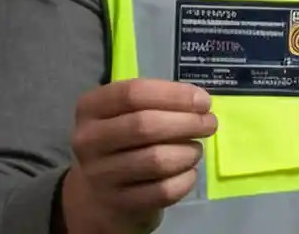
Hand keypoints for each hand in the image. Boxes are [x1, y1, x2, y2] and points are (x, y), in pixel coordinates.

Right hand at [61, 79, 217, 233]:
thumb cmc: (122, 142)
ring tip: (195, 149)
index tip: (203, 101)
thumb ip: (157, 102)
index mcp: (90, 109)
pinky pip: (163, 190)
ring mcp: (101, 175)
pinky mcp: (120, 204)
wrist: (99, 196)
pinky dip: (185, 179)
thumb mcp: (126, 115)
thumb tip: (199, 102)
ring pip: (157, 160)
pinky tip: (188, 172)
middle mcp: (89, 141)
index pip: (134, 93)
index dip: (174, 94)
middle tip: (209, 123)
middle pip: (145, 125)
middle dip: (188, 122)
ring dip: (188, 152)